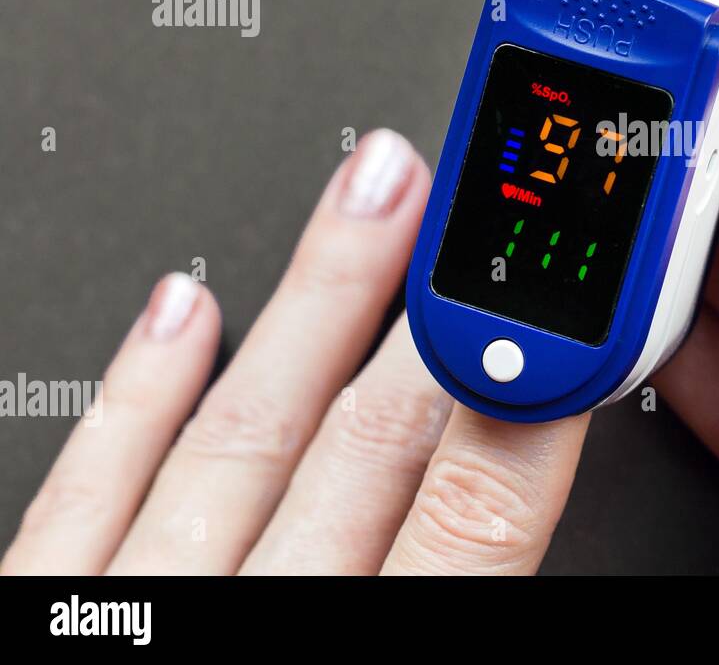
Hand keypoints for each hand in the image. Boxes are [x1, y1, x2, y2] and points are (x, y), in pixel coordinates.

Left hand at [2, 130, 586, 574]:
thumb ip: (464, 594)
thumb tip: (534, 552)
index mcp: (359, 652)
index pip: (472, 521)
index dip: (529, 406)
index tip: (573, 325)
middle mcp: (242, 623)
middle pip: (364, 449)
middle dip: (441, 318)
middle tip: (493, 218)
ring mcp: (134, 615)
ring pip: (241, 433)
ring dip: (319, 299)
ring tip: (376, 190)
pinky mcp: (39, 614)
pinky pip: (85, 492)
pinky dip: (142, 391)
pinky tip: (181, 308)